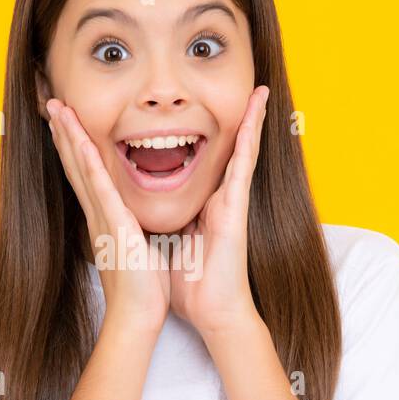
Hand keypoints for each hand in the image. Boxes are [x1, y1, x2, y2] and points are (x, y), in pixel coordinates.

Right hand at [45, 98, 170, 333]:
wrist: (137, 315)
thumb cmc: (141, 288)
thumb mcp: (137, 248)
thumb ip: (132, 230)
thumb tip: (135, 219)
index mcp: (105, 218)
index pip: (87, 175)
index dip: (76, 147)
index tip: (67, 123)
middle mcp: (97, 214)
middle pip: (76, 165)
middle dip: (64, 134)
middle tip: (53, 105)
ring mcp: (102, 218)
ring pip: (81, 169)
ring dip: (69, 138)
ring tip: (58, 111)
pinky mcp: (112, 224)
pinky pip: (98, 188)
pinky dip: (88, 163)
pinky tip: (81, 142)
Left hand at [169, 85, 268, 336]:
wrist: (210, 311)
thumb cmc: (188, 283)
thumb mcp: (164, 241)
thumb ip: (159, 223)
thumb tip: (139, 214)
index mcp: (200, 205)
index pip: (200, 162)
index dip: (203, 135)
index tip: (203, 110)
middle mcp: (219, 198)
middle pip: (225, 150)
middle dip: (236, 120)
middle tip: (246, 88)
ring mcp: (231, 200)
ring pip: (241, 150)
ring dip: (251, 119)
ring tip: (260, 90)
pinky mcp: (236, 206)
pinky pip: (244, 164)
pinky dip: (251, 136)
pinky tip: (257, 113)